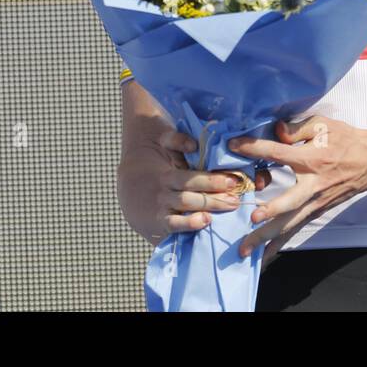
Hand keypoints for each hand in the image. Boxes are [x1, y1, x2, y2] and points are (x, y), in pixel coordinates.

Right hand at [117, 127, 270, 244]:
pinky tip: (204, 222)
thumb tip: (194, 144)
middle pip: (192, 193)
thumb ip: (177, 141)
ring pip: (186, 206)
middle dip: (216, 195)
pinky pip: (173, 225)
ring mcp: (162, 208)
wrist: (129, 187)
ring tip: (227, 207)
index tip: (235, 180)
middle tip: (237, 197)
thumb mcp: (162, 147)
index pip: (192, 177)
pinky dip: (188, 224)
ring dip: (208, 206)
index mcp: (168, 174)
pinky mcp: (158, 224)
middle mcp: (165, 192)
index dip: (213, 179)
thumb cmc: (155, 167)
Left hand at [227, 116, 366, 264]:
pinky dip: (279, 244)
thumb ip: (297, 128)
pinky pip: (295, 230)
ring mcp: (314, 203)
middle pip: (288, 202)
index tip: (233, 146)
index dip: (255, 148)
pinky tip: (264, 257)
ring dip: (266, 238)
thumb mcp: (324, 125)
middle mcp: (312, 185)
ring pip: (289, 224)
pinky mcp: (316, 212)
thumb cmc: (346, 141)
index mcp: (311, 159)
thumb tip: (276, 131)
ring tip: (245, 250)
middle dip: (270, 211)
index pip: (277, 153)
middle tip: (251, 218)